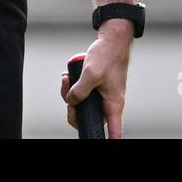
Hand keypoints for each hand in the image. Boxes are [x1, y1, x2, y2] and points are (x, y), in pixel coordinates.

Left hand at [61, 21, 133, 137]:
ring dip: (71, 95)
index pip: (114, 132)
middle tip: (68, 94)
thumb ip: (79, 91)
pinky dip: (74, 87)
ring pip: (83, 104)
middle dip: (73, 109)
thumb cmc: (108, 55)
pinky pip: (83, 93)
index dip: (110, 141)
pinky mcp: (98, 86)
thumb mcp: (91, 73)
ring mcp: (103, 94)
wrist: (113, 39)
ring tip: (66, 80)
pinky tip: (69, 77)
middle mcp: (109, 102)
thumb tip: (71, 102)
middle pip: (88, 117)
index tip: (102, 142)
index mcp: (113, 104)